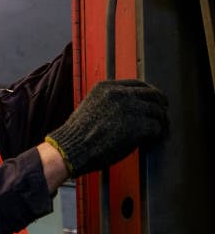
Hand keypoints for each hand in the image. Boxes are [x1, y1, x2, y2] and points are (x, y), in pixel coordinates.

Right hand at [45, 79, 168, 176]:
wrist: (71, 149)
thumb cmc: (78, 135)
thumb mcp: (91, 107)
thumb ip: (110, 102)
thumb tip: (131, 108)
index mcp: (106, 87)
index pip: (138, 84)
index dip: (150, 94)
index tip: (155, 103)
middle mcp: (120, 93)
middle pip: (153, 95)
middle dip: (161, 107)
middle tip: (163, 119)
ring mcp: (130, 108)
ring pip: (158, 112)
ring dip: (161, 124)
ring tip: (158, 134)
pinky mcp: (137, 126)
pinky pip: (157, 128)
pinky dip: (157, 136)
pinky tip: (151, 142)